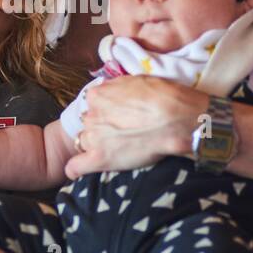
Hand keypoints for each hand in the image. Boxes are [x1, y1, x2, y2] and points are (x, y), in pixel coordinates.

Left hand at [64, 76, 207, 179]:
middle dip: (101, 128)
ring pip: (84, 143)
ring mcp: (94, 137)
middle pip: (89, 124)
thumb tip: (111, 92)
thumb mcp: (136, 81)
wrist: (179, 119)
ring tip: (116, 150)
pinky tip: (80, 171)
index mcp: (97, 95)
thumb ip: (117, 88)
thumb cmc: (164, 97)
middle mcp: (91, 114)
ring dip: (95, 146)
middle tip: (122, 133)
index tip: (120, 118)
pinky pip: (74, 167)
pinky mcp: (99, 158)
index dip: (106, 112)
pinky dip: (75, 170)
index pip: (93, 105)